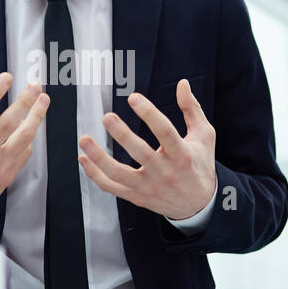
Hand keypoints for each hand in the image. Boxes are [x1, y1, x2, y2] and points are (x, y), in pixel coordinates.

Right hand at [0, 72, 49, 216]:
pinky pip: (24, 153)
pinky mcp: (6, 176)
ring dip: (36, 117)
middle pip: (8, 122)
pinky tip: (31, 126)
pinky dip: (29, 138)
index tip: (7, 77)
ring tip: (43, 102)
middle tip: (35, 87)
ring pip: (23, 138)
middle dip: (25, 101)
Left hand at [78, 78, 216, 218]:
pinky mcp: (137, 196)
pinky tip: (83, 159)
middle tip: (107, 117)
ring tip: (84, 139)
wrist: (199, 204)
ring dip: (99, 158)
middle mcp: (165, 172)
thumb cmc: (199, 164)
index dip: (149, 114)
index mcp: (182, 155)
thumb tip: (182, 84)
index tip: (134, 98)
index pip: (165, 132)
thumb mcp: (204, 136)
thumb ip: (192, 109)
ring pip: (120, 174)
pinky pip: (112, 188)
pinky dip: (95, 175)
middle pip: (141, 153)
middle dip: (122, 135)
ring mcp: (149, 186)